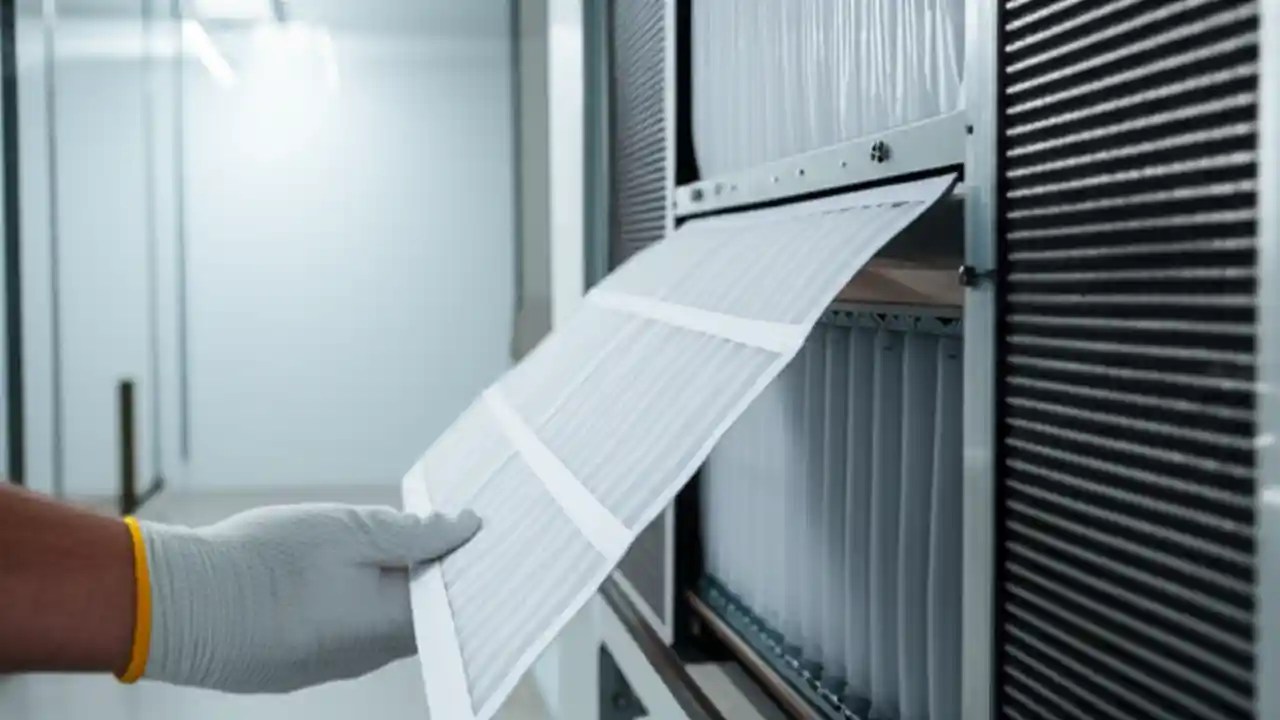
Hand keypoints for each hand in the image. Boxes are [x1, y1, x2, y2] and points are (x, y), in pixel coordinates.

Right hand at [137, 504, 480, 692]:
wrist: (173, 605)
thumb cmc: (259, 564)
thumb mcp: (343, 530)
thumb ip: (409, 533)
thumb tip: (464, 528)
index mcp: (390, 622)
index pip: (457, 602)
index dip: (471, 566)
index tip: (480, 532)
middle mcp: (369, 655)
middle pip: (424, 614)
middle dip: (435, 572)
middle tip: (439, 526)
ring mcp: (335, 665)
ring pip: (385, 622)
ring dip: (395, 585)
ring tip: (398, 540)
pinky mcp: (303, 663)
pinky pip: (350, 631)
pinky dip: (359, 602)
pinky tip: (350, 571)